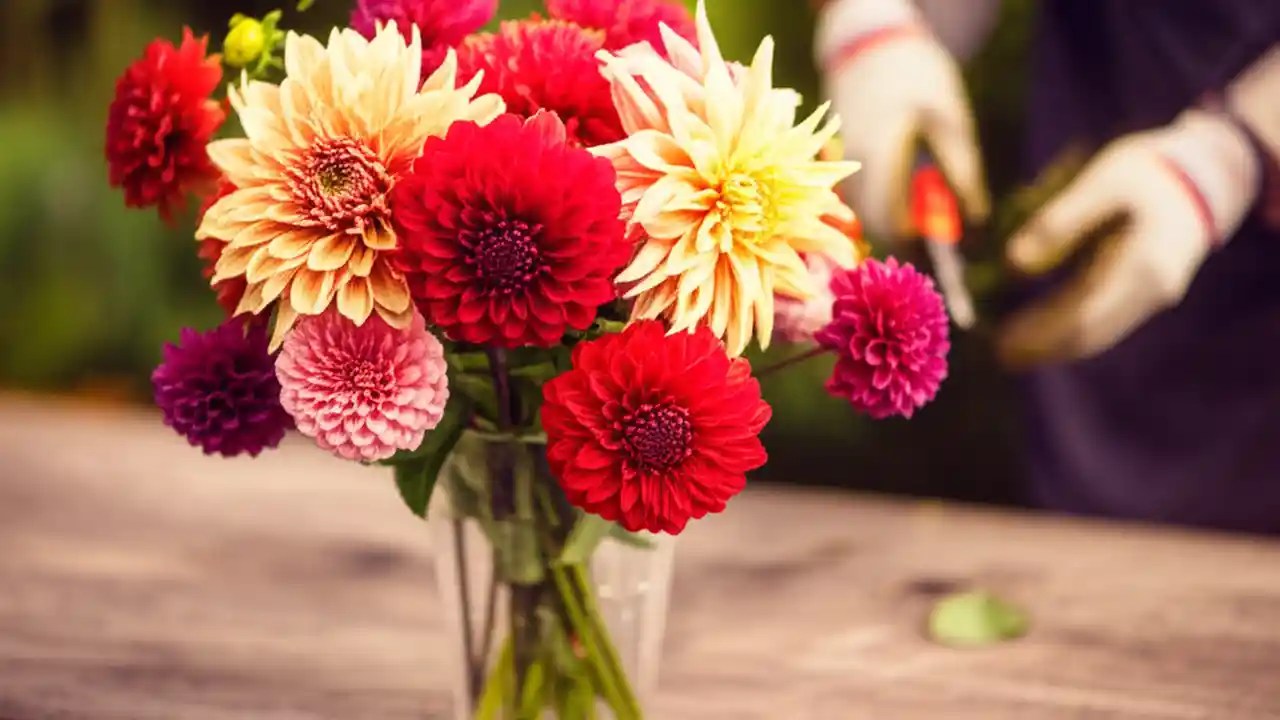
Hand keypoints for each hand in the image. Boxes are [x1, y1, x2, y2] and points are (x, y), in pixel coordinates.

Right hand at [817, 0, 988, 240]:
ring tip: (925, 222)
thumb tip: (976, 224)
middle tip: (941, 249)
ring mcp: (839, 170)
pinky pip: (857, 203)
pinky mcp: (835, 166)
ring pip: (865, 220)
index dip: (921, 252)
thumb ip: (962, 174)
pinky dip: (881, 211)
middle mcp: (853, 172)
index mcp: (882, 162)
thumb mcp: (950, 122)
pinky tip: (903, 200)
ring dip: (895, 228)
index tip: (948, 263)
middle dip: (908, 244)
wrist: (868, 44)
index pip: (896, 229)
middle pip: (877, 231)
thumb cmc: (916, 77)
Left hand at [998, 110, 1260, 367]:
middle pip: (1090, 333)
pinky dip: (1072, 328)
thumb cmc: (1148, 171)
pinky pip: (1107, 319)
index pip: (1085, 315)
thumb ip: (1059, 221)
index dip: (1041, 334)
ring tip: (1010, 349)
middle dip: (1043, 347)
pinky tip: (1041, 330)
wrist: (1205, 171)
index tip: (1002, 342)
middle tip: (999, 353)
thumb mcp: (1103, 181)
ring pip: (1099, 331)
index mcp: (1142, 264)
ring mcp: (1154, 294)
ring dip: (1055, 344)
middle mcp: (1153, 289)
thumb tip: (1013, 262)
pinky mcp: (1148, 291)